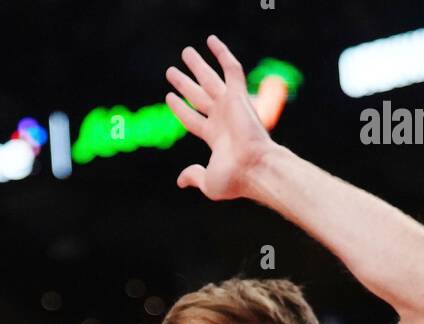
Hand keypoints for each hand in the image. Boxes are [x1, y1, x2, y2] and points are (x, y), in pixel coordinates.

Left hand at [166, 35, 274, 201]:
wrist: (254, 168)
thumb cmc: (235, 179)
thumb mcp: (208, 181)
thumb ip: (194, 176)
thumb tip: (180, 180)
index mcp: (215, 137)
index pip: (192, 118)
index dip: (180, 108)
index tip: (169, 97)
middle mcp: (221, 119)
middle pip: (198, 96)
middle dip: (185, 84)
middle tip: (171, 71)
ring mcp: (230, 106)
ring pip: (210, 79)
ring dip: (197, 66)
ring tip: (185, 53)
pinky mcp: (238, 96)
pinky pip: (231, 69)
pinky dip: (222, 53)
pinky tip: (211, 40)